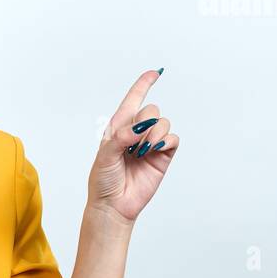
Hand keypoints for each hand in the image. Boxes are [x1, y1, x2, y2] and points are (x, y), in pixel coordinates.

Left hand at [87, 68, 178, 225]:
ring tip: (141, 153)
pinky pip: (173, 138)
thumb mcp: (104, 156)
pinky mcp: (163, 156)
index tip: (155, 72)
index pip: (133, 99)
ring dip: (153, 135)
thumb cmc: (103, 180)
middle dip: (144, 123)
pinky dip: (165, 141)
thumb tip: (139, 126)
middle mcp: (136, 132)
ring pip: (163, 123)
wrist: (114, 204)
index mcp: (118, 127)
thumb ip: (120, 137)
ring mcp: (151, 144)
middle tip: (133, 145)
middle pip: (152, 110)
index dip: (144, 84)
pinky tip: (154, 151)